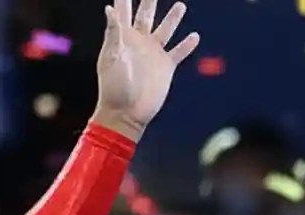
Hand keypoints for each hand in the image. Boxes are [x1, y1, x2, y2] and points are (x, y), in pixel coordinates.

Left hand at [94, 0, 199, 137]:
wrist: (126, 114)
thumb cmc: (114, 87)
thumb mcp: (111, 57)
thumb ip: (114, 33)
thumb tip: (110, 8)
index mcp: (122, 39)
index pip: (123, 12)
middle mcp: (138, 43)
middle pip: (145, 15)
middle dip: (149, 1)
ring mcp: (153, 54)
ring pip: (165, 30)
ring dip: (173, 18)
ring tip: (180, 5)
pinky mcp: (165, 67)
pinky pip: (179, 52)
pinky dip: (187, 45)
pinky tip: (194, 36)